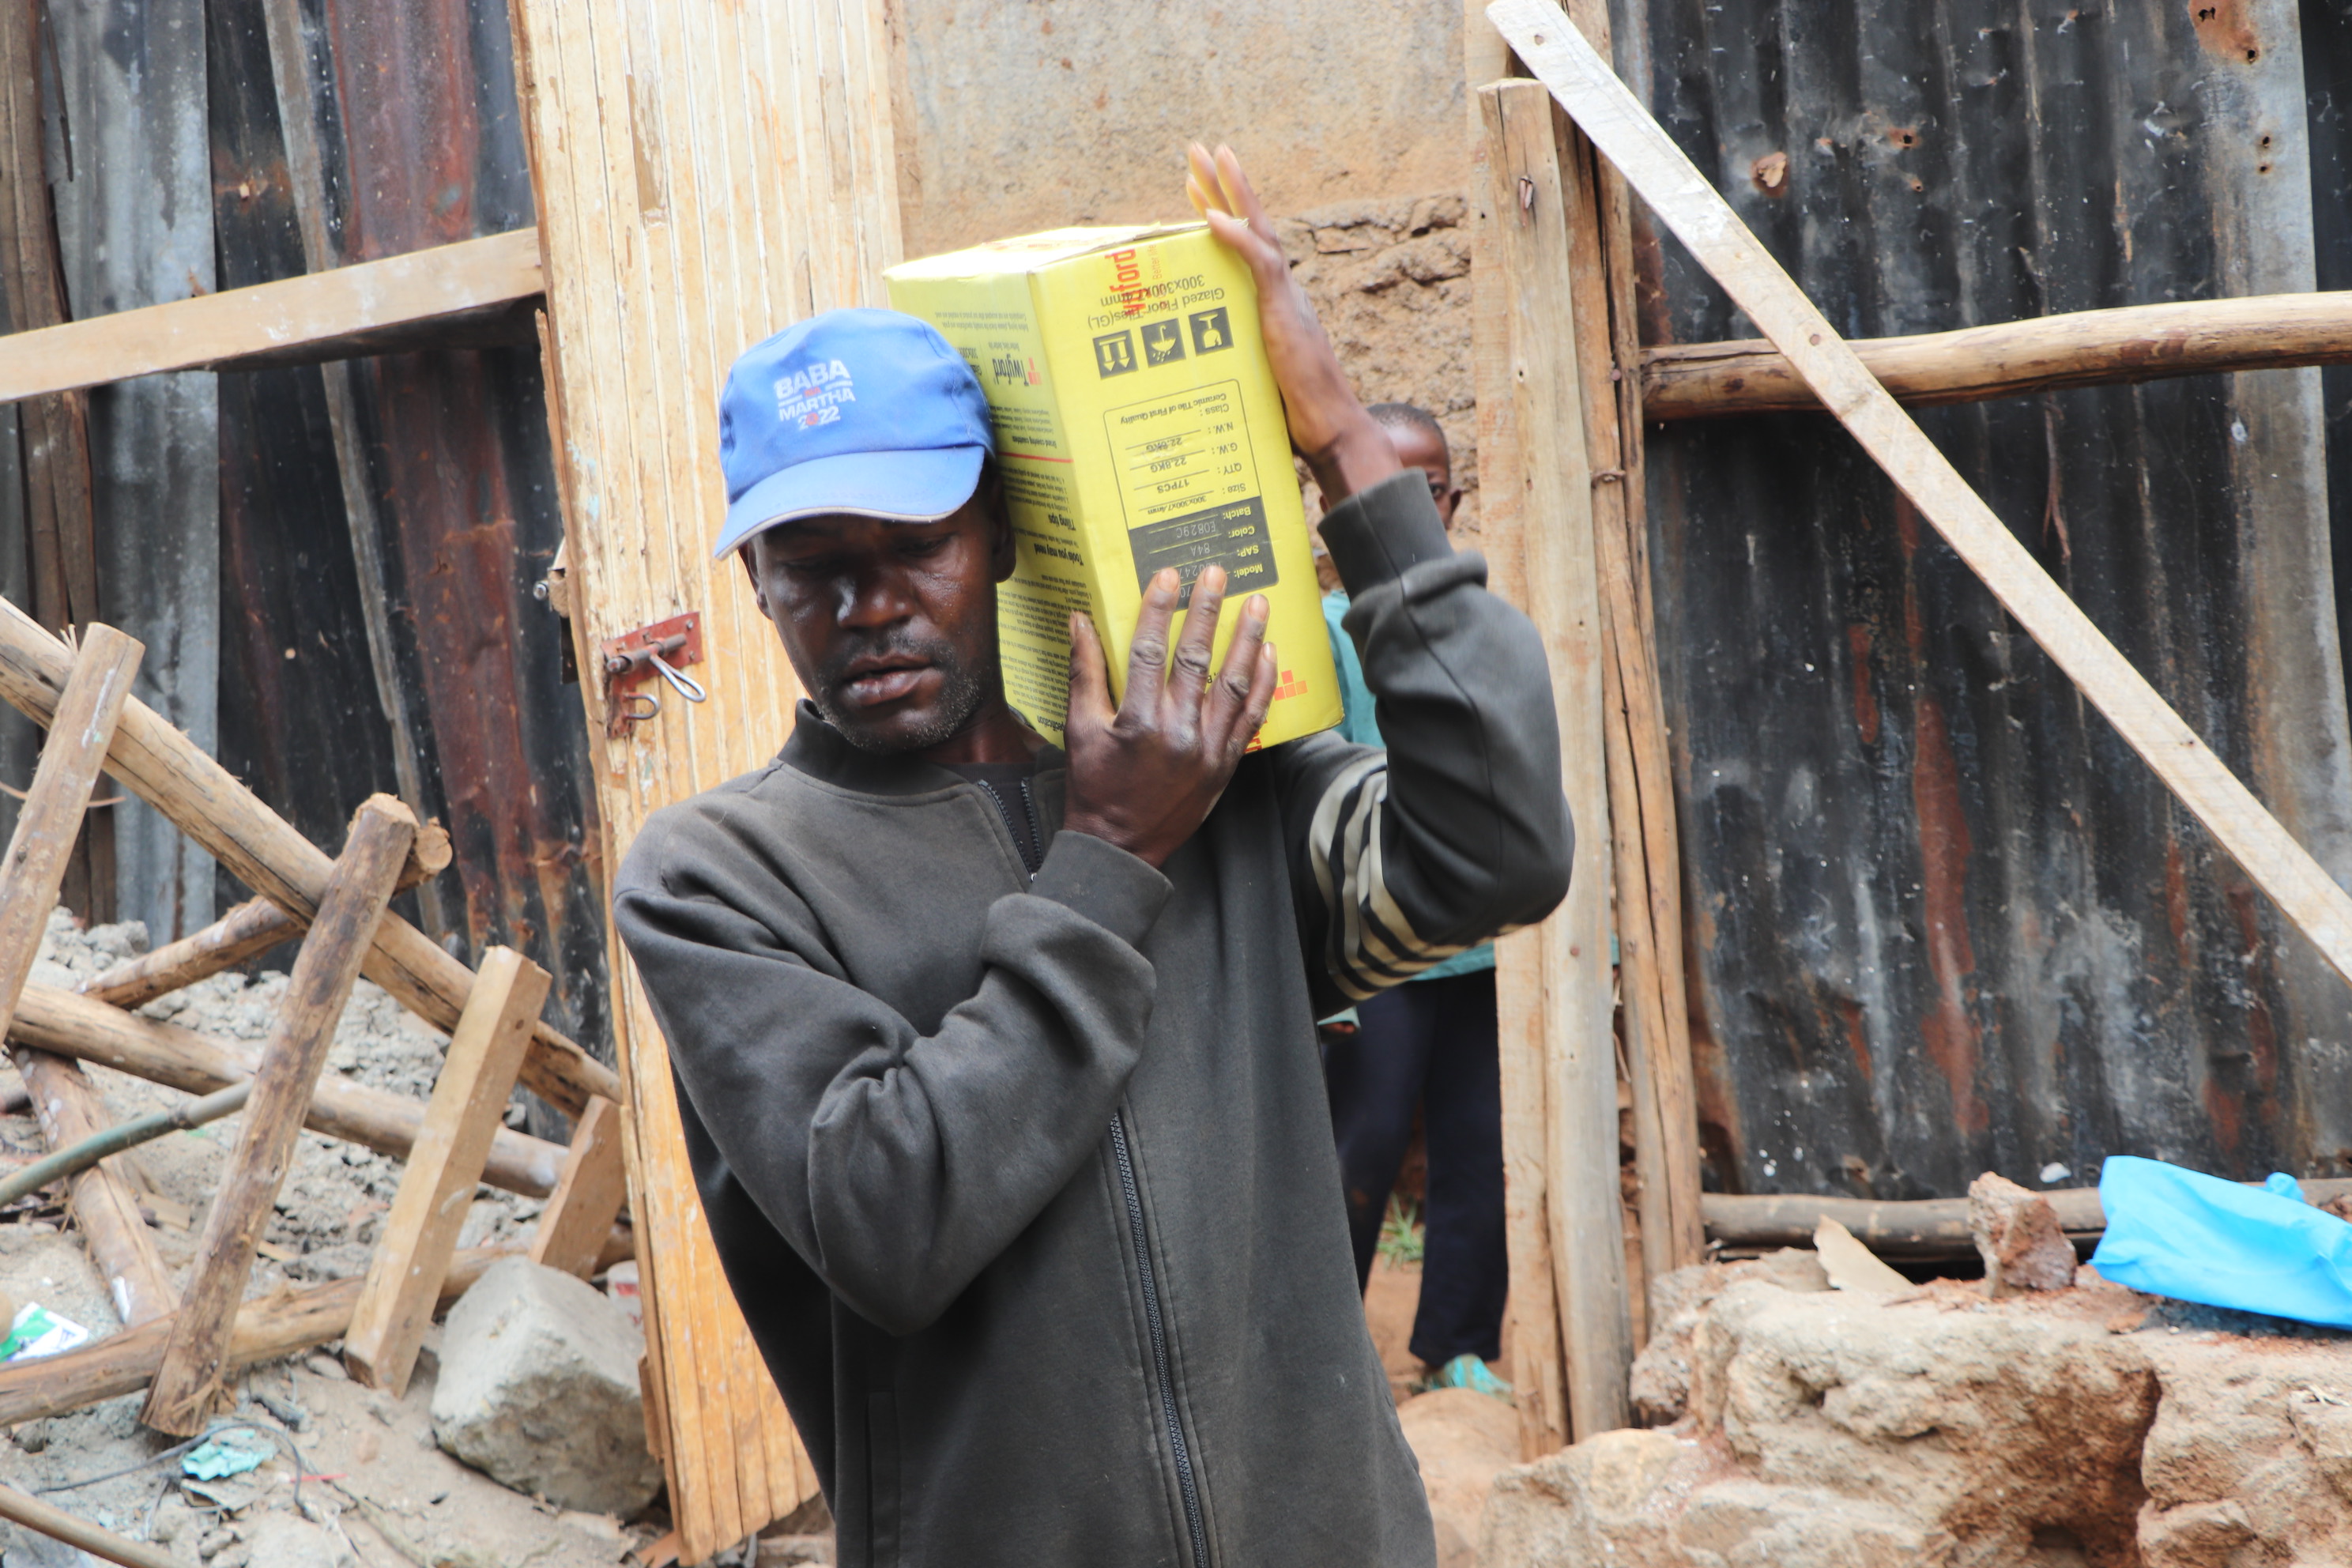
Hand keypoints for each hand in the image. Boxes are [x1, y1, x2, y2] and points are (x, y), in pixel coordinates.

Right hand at [1063, 565, 1277, 868]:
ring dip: (1246, 639)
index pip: (1150, 651)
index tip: (1169, 575)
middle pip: (1196, 659)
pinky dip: (1263, 684)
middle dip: (1207, 611)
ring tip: (1257, 603)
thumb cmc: (1095, 786)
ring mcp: (1207, 749)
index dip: (1159, 609)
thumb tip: (1080, 620)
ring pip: (1233, 684)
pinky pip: (1251, 717)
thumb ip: (1084, 672)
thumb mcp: (1079, 729)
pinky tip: (1269, 653)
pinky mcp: (1225, 764)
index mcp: (1137, 721)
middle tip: (1217, 573)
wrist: (1121, 846)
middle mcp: (1177, 732)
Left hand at [1186, 143, 1399, 506]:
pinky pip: (1259, 264)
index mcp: (1278, 308)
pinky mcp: (1286, 314)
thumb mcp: (1256, 388)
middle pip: (1251, 227)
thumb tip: (1202, 386)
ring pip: (1258, 231)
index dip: (1224, 220)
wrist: (1333, 434)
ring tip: (1210, 156)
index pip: (1248, 252)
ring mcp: (1288, 300)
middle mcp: (1286, 295)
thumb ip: (1236, 372)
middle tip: (1198, 150)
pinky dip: (1235, 237)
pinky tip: (1210, 217)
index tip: (1200, 197)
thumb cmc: (1300, 424)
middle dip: (1224, 187)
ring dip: (1232, 191)